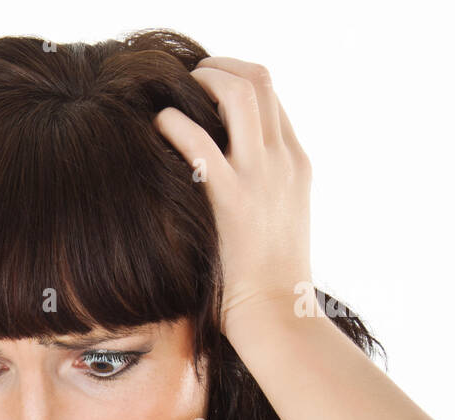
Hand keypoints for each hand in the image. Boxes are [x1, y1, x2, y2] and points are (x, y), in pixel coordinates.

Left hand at [153, 56, 313, 338]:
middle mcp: (283, 161)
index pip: (272, 96)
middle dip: (217, 68)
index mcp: (295, 163)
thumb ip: (261, 188)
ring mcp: (261, 177)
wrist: (277, 316)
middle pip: (259, 80)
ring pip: (239, 93)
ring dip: (202, 81)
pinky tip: (158, 128)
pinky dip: (175, 123)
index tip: (204, 87)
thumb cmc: (266, 280)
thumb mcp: (277, 220)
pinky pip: (201, 142)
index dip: (235, 79)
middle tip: (185, 79)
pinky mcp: (232, 199)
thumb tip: (225, 175)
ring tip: (171, 95)